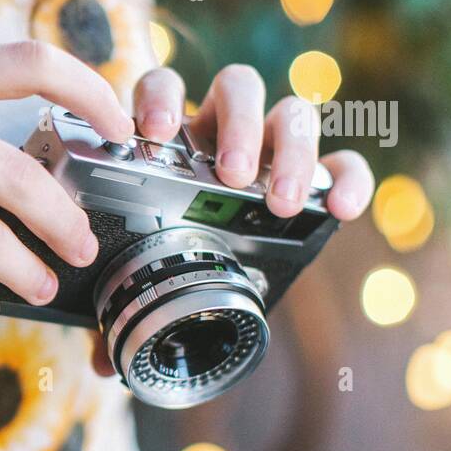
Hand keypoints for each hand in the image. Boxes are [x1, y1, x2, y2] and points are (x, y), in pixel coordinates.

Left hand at [88, 63, 375, 376]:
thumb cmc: (169, 256)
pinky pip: (343, 162)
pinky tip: (345, 210)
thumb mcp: (140, 276)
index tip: (155, 134)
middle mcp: (220, 132)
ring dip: (291, 152)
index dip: (160, 99)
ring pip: (293, 113)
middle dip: (238, 127)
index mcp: (168, 140)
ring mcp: (272, 146)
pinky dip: (348, 179)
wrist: (211, 267)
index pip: (163, 88)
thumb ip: (119, 307)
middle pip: (238, 89)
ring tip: (282, 201)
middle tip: (234, 178)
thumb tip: (103, 363)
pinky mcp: (318, 174)